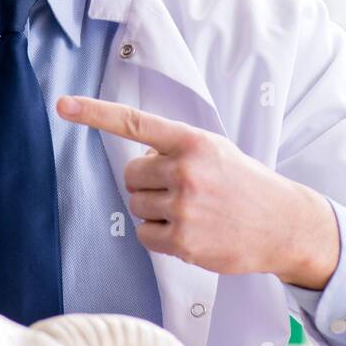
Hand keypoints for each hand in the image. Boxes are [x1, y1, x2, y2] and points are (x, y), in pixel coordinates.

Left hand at [57, 96, 339, 284]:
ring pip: (136, 206)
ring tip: (191, 211)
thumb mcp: (215, 150)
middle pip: (130, 175)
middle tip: (182, 189)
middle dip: (148, 183)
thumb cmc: (243, 183)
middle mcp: (186, 171)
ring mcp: (184, 207)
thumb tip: (136, 159)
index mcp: (192, 141)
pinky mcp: (184, 241)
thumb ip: (175, 148)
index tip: (63, 104)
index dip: (95, 113)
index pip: (135, 123)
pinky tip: (189, 232)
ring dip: (155, 210)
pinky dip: (159, 236)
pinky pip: (145, 235)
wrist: (283, 224)